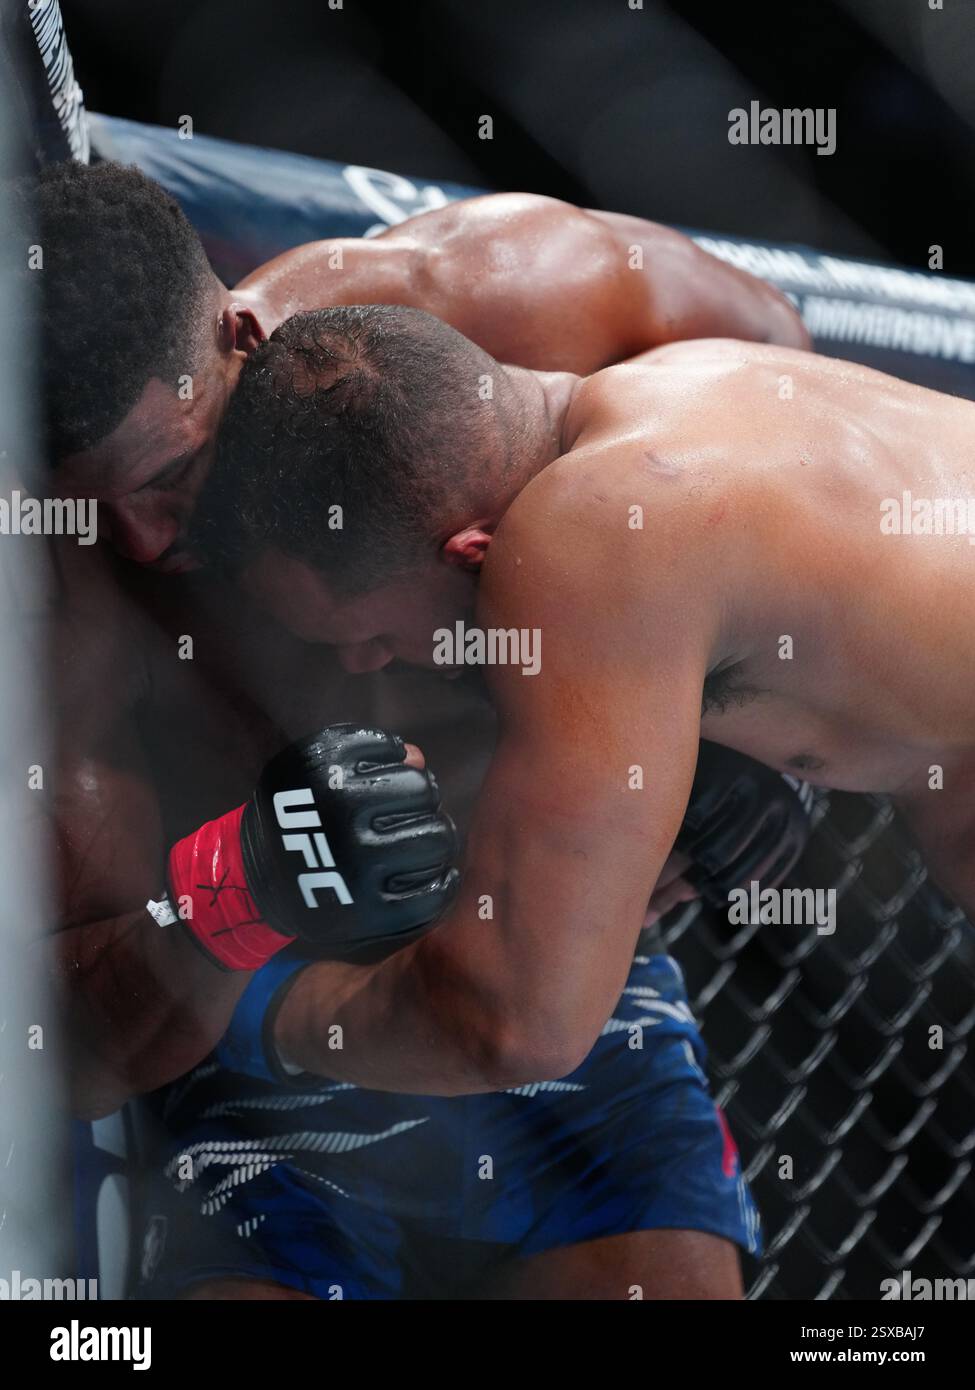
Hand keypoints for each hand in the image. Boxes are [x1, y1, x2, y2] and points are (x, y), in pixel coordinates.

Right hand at [167, 725, 457, 968]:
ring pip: (437, 839)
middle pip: (424, 793)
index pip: (405, 762)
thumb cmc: (296, 817)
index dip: (403, 773)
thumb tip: (417, 758)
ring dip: (435, 837)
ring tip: (419, 841)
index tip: (389, 786)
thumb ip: (365, 755)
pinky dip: (442, 881)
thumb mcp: (315, 771)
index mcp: (327, 772)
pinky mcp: (372, 910)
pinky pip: (433, 892)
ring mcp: (361, 865)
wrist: (254, 884)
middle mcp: (345, 816)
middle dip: (421, 801)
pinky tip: (434, 873)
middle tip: (408, 815)